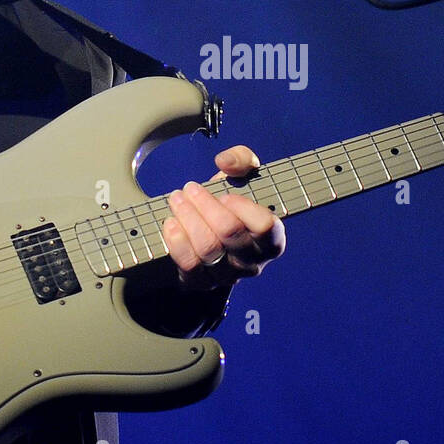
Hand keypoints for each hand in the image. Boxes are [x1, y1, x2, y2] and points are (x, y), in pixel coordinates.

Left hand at [161, 145, 286, 290]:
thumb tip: (225, 162)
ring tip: (177, 199)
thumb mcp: (243, 176)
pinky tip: (171, 223)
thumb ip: (242, 159)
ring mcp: (228, 276)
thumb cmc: (233, 204)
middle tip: (190, 188)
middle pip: (229, 233)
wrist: (213, 232)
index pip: (264, 226)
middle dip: (205, 205)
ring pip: (207, 249)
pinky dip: (177, 242)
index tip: (225, 194)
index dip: (242, 207)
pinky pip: (188, 266)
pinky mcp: (203, 283)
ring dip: (187, 218)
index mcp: (272, 239)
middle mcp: (253, 262)